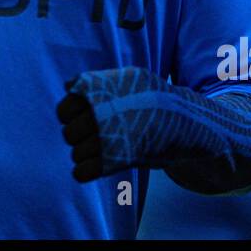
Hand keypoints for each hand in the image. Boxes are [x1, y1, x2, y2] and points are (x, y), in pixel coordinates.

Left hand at [56, 67, 166, 181]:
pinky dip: (85, 171)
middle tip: (94, 135)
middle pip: (69, 133)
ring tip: (102, 148)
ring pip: (76, 153)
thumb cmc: (155, 97)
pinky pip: (82, 172)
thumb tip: (68, 86)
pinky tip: (97, 164)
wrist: (186, 121)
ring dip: (85, 154)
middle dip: (77, 136)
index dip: (70, 115)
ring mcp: (107, 139)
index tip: (82, 117)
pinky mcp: (116, 162)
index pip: (64, 109)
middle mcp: (99, 115)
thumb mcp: (129, 78)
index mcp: (98, 94)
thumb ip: (97, 81)